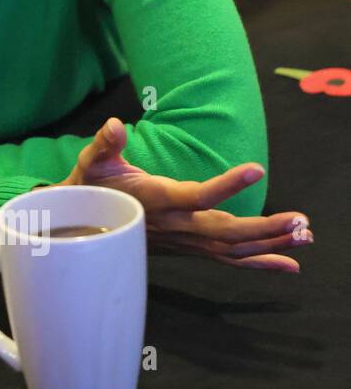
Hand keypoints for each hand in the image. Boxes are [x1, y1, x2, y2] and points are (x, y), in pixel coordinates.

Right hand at [53, 118, 311, 271]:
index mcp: (156, 200)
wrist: (84, 228)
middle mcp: (175, 225)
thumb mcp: (91, 162)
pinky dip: (260, 262)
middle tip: (299, 221)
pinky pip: (229, 259)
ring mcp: (184, 240)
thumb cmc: (90, 190)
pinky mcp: (191, 247)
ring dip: (270, 244)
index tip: (256, 170)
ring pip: (232, 249)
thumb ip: (105, 144)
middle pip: (225, 232)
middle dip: (265, 229)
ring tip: (305, 236)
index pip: (195, 195)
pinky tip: (288, 264)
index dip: (226, 185)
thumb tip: (114, 125)